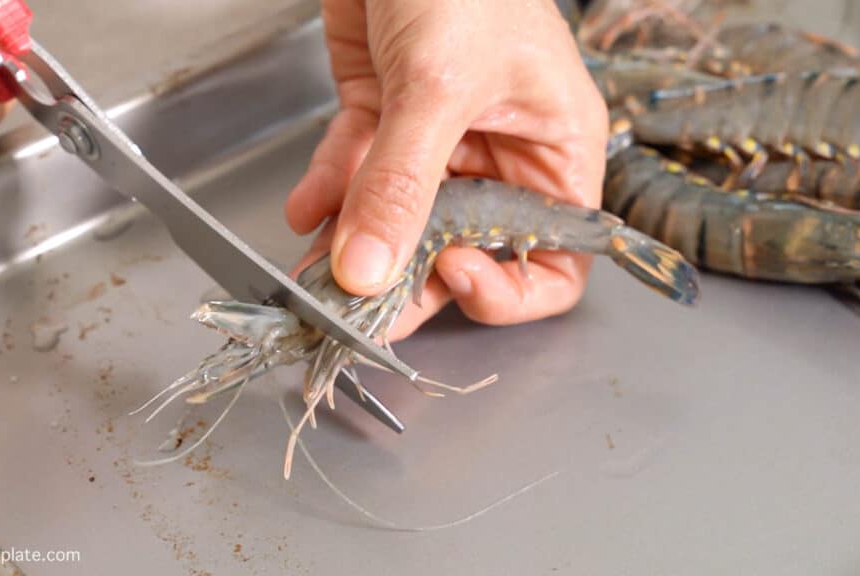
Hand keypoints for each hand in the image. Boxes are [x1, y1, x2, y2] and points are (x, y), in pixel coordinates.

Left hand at [287, 0, 607, 340]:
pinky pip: (357, 176)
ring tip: (313, 272)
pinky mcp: (385, 117)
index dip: (508, 288)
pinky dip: (328, 195)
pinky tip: (305, 210)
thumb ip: (402, 184)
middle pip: (464, 253)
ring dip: (354, 248)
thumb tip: (370, 268)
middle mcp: (501, 157)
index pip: (554, 261)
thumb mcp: (439, 85)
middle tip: (358, 315)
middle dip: (408, 284)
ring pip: (399, 225)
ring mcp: (439, 142)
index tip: (454, 280)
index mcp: (553, 153)